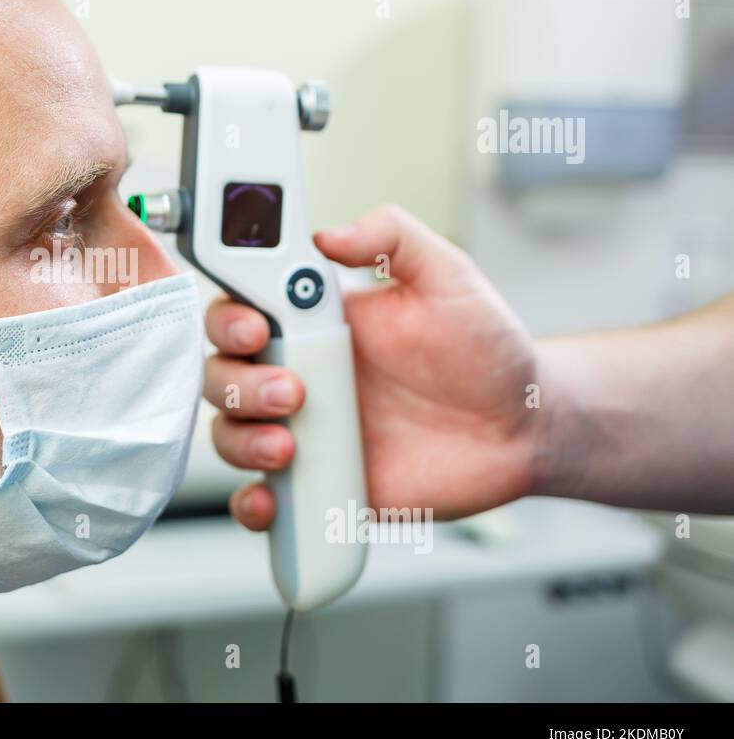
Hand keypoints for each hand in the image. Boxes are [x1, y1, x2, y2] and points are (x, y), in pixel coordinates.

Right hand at [209, 204, 538, 528]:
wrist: (519, 430)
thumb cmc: (483, 351)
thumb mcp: (447, 276)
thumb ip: (393, 236)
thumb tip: (330, 234)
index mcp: (312, 323)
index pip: (239, 310)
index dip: (229, 320)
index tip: (256, 328)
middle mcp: (295, 373)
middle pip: (220, 374)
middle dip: (238, 383)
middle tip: (291, 390)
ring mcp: (301, 430)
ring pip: (229, 434)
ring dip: (242, 440)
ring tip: (289, 445)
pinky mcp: (318, 482)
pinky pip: (261, 497)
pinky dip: (252, 504)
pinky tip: (271, 500)